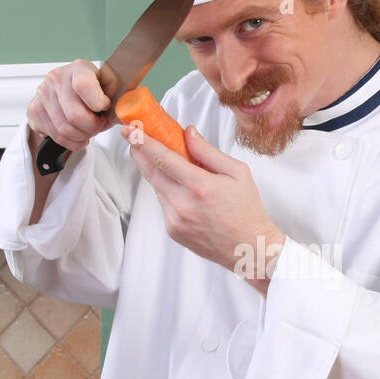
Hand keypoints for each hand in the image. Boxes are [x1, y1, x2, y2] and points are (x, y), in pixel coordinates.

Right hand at [27, 59, 113, 154]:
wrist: (67, 92)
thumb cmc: (92, 92)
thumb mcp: (109, 89)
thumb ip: (121, 98)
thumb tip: (128, 112)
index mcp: (79, 69)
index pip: (84, 86)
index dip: (98, 103)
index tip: (105, 107)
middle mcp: (57, 78)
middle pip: (76, 116)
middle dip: (92, 127)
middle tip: (98, 125)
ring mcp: (43, 94)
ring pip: (66, 130)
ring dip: (83, 136)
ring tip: (89, 130)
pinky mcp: (35, 110)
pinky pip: (57, 137)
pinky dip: (72, 142)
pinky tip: (78, 135)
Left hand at [125, 125, 285, 294]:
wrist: (248, 248)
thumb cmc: (247, 210)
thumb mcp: (237, 173)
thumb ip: (208, 152)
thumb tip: (188, 133)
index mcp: (200, 186)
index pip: (163, 158)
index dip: (143, 142)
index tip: (130, 130)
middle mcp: (183, 205)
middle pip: (151, 172)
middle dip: (140, 153)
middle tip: (136, 138)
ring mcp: (175, 220)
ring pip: (157, 188)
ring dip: (159, 173)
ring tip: (175, 167)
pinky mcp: (172, 230)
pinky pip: (164, 204)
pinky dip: (169, 193)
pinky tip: (186, 193)